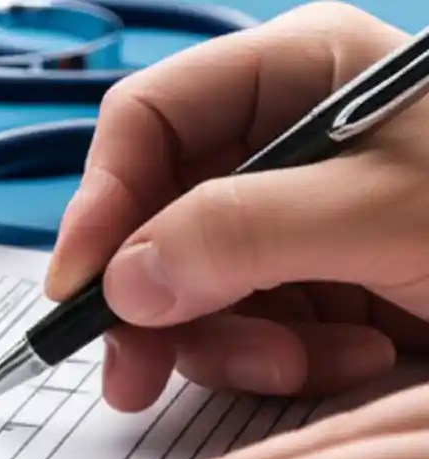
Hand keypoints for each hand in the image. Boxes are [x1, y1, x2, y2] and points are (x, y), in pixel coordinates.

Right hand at [45, 1, 428, 412]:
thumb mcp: (387, 213)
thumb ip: (243, 234)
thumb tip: (120, 280)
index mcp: (294, 74)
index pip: (148, 122)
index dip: (100, 202)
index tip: (80, 291)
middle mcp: (280, 143)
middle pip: (156, 216)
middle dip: (159, 301)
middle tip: (138, 375)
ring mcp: (294, 218)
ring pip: (191, 284)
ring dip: (234, 342)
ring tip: (308, 364)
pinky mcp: (314, 283)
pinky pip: (246, 326)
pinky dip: (282, 358)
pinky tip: (354, 355)